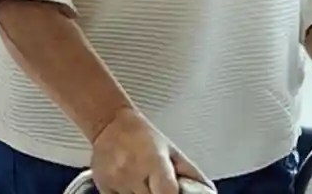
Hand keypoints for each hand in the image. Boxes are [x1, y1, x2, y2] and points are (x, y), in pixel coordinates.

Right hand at [90, 107, 212, 193]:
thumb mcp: (172, 151)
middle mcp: (132, 172)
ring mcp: (116, 181)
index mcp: (153, 161)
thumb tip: (208, 192)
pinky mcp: (104, 187)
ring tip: (145, 184)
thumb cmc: (143, 136)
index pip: (167, 193)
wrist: (110, 124)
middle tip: (158, 186)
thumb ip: (191, 174)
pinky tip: (132, 187)